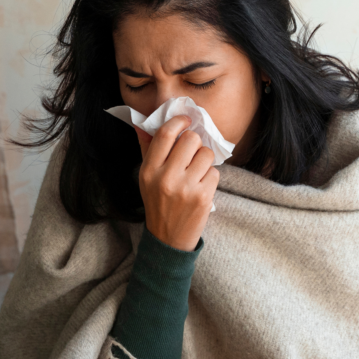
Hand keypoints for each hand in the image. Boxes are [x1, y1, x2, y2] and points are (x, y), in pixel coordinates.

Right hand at [135, 115, 219, 250]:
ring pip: (206, 154)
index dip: (178, 121)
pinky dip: (210, 176)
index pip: (165, 135)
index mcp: (149, 171)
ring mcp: (186, 188)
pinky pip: (215, 171)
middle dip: (195, 142)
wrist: (168, 238)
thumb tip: (142, 124)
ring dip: (204, 159)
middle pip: (191, 139)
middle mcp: (166, 178)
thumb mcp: (146, 178)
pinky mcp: (203, 197)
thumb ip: (146, 150)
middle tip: (192, 152)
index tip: (186, 120)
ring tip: (197, 171)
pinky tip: (201, 186)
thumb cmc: (158, 203)